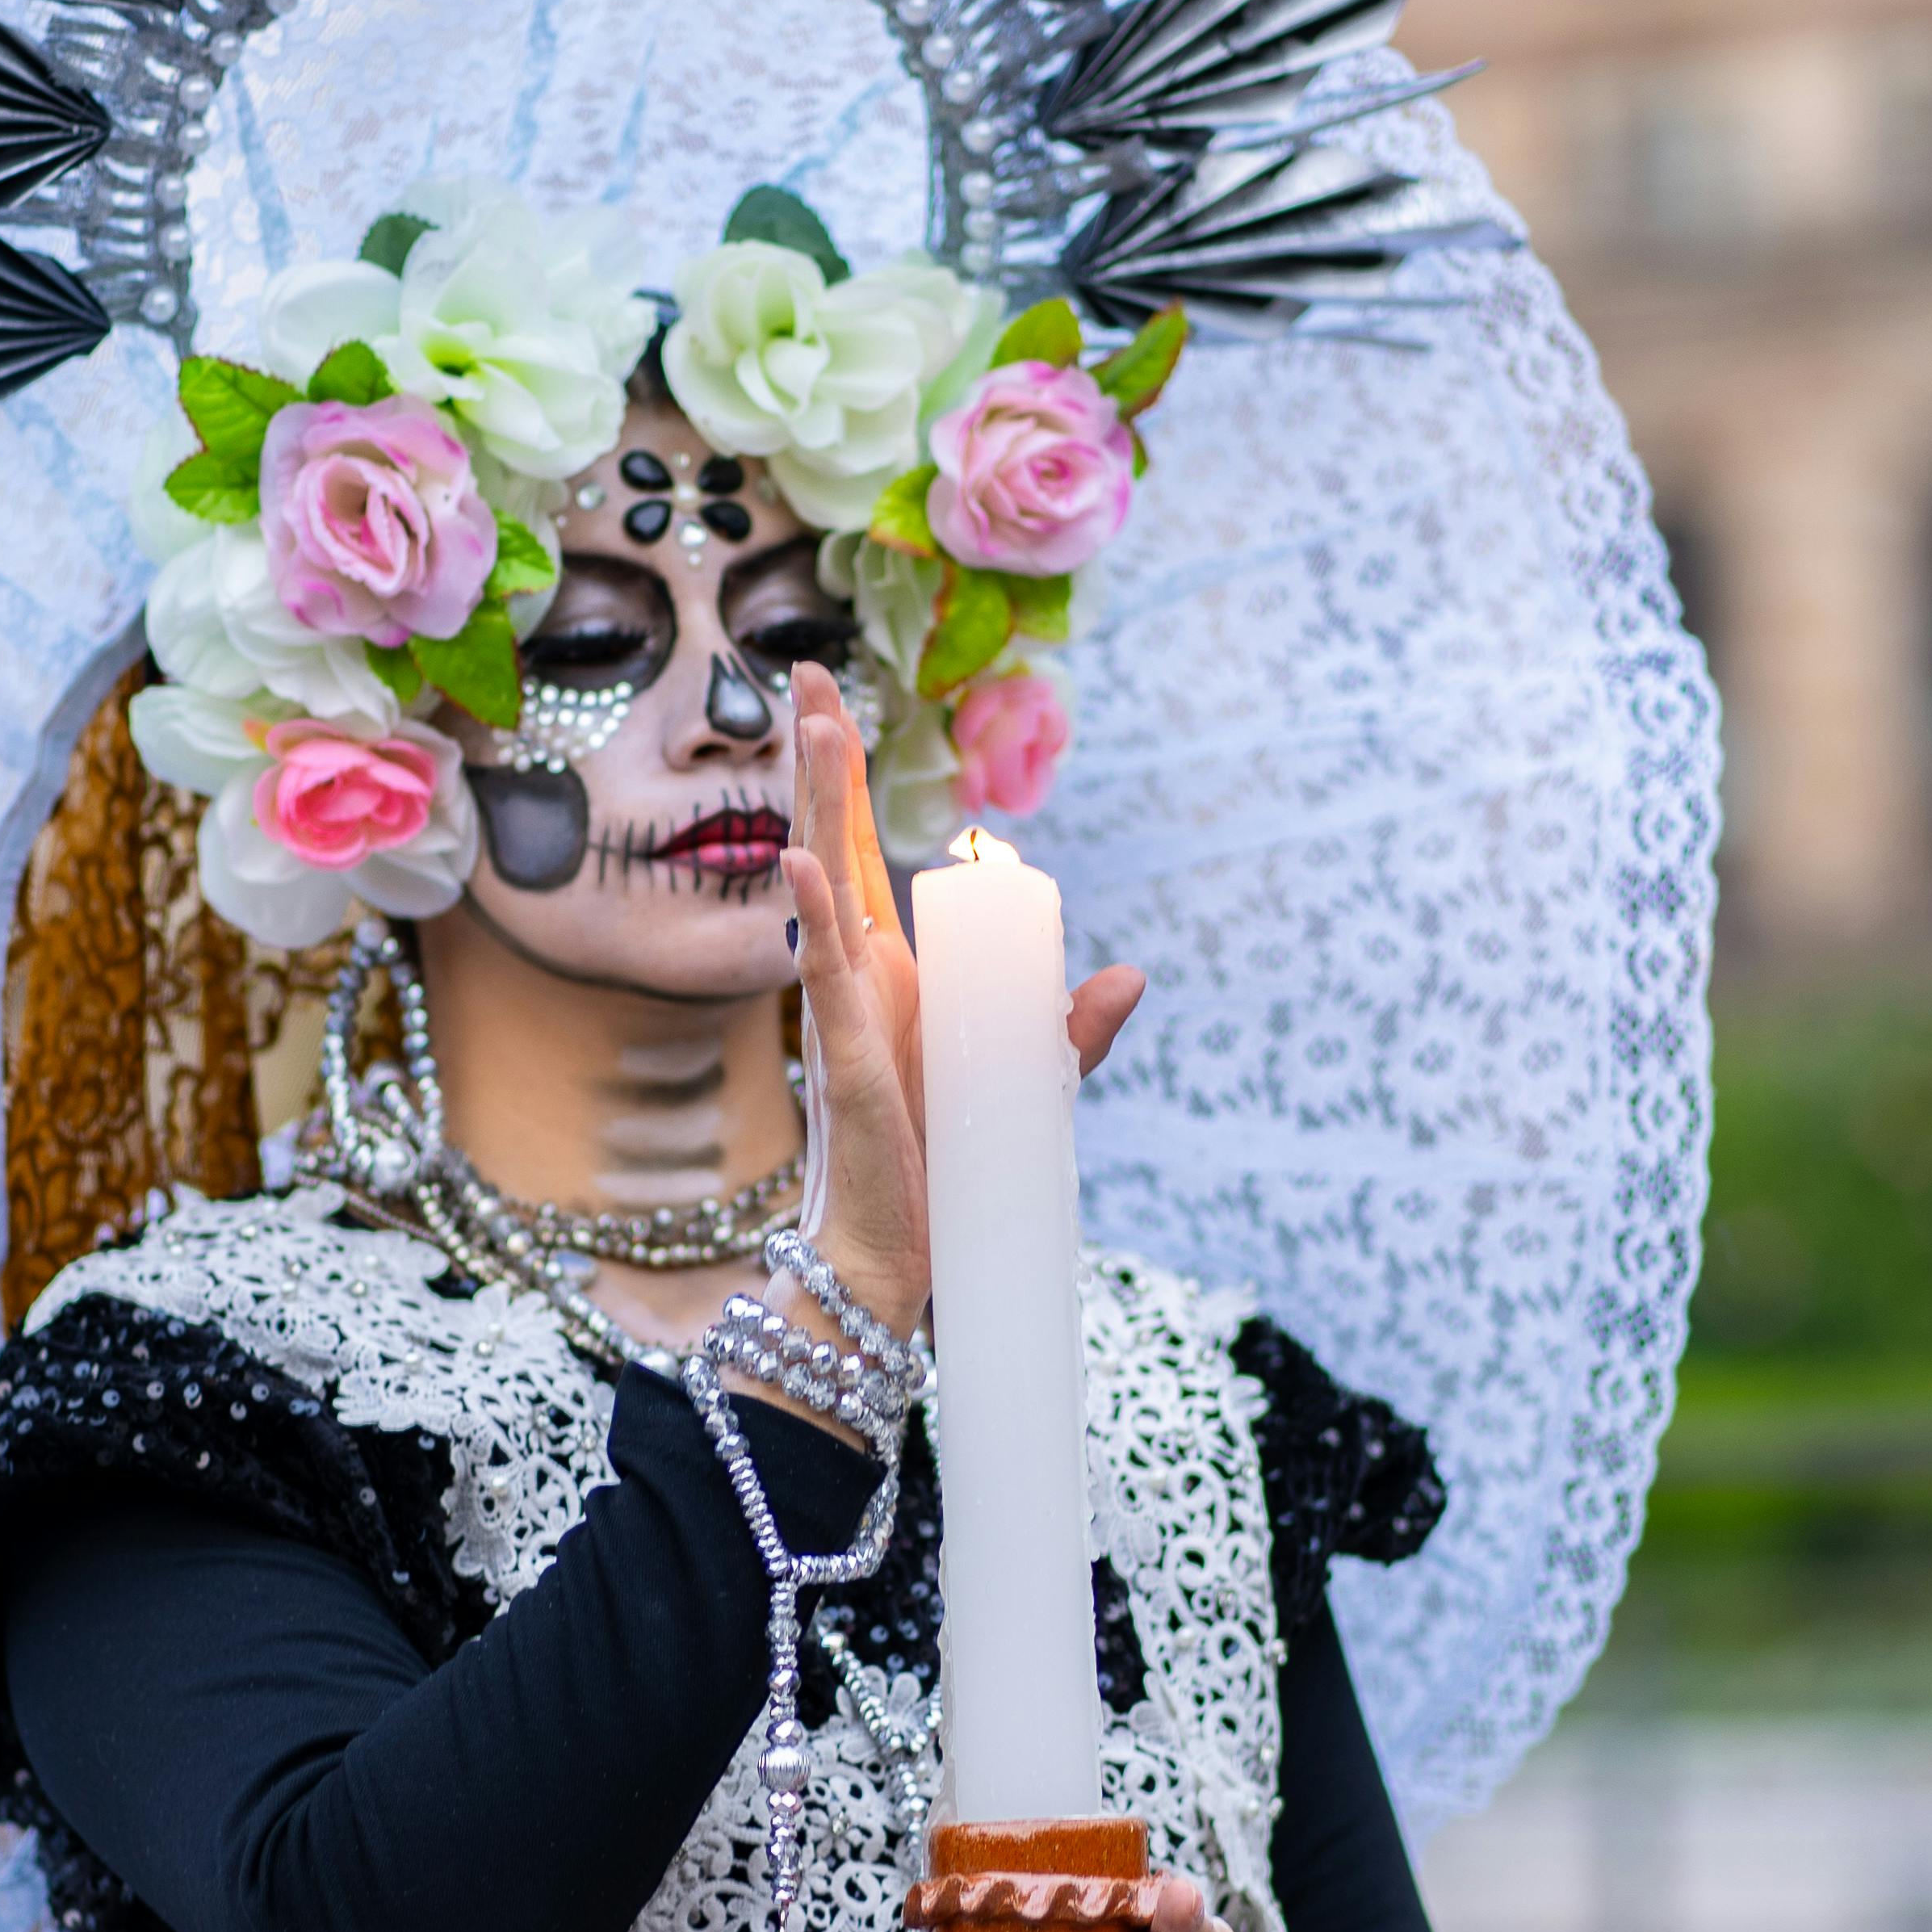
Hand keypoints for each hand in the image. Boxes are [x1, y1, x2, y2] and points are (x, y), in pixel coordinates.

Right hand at [782, 672, 1148, 1344]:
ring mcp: (844, 1010)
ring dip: (818, 803)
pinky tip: (800, 863)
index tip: (831, 703)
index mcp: (890, 971)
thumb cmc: (945, 1169)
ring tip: (814, 725)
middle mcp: (856, 976)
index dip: (849, 780)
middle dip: (822, 758)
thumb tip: (1131, 976)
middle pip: (833, 843)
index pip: (863, 853)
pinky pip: (823, 976)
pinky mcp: (844, 1055)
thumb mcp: (1025, 1081)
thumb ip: (1070, 1030)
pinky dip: (812, 918)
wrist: (907, 1257)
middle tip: (808, 674)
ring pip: (825, 887)